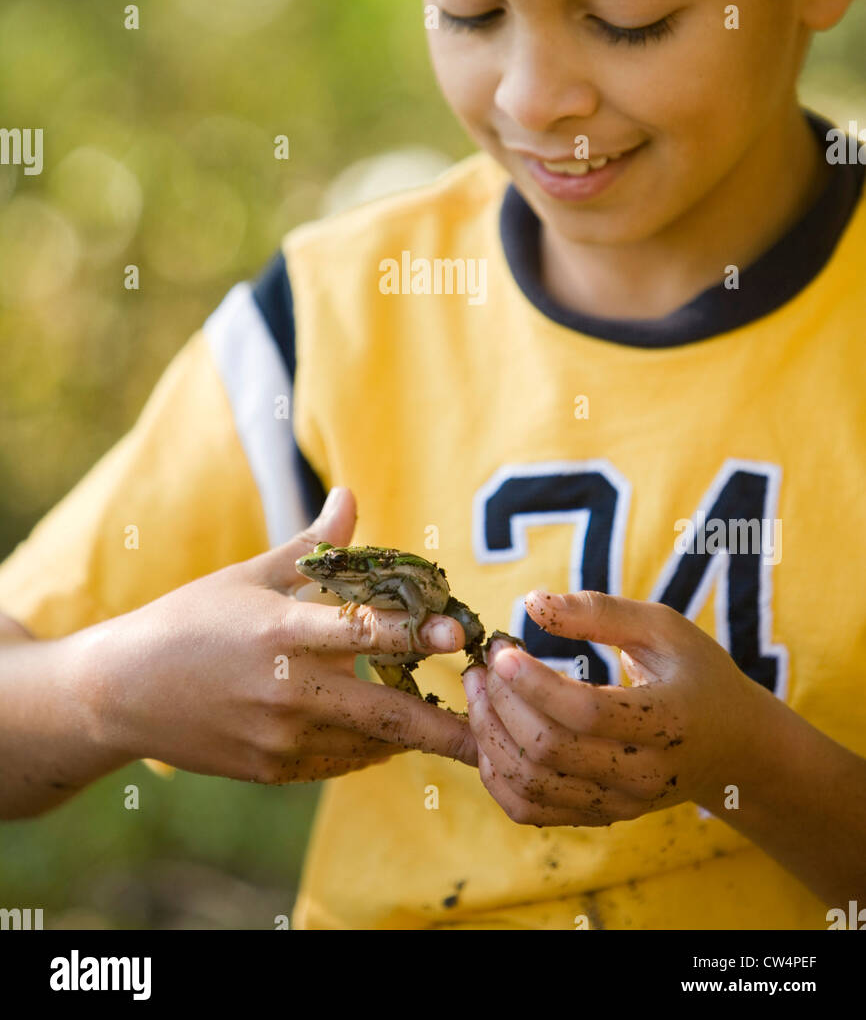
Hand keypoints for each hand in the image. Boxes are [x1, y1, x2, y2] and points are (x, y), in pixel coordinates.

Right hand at [74, 488, 475, 783]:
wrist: (123, 693)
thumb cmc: (191, 620)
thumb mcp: (250, 576)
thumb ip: (313, 546)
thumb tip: (353, 495)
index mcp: (281, 633)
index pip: (362, 633)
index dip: (413, 633)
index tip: (456, 633)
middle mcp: (285, 692)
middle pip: (382, 714)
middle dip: (443, 726)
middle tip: (495, 729)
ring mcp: (278, 739)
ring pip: (367, 745)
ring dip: (410, 736)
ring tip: (458, 728)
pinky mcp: (272, 770)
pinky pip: (339, 763)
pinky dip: (369, 749)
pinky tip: (392, 734)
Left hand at [462, 589, 764, 825]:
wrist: (734, 747)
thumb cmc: (695, 674)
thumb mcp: (663, 627)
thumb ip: (599, 611)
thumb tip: (532, 602)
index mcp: (668, 721)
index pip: (585, 712)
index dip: (532, 682)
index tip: (502, 649)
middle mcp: (645, 774)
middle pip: (549, 751)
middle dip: (501, 703)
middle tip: (484, 664)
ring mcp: (621, 803)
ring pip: (532, 786)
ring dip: (489, 737)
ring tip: (477, 691)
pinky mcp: (600, 817)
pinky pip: (532, 811)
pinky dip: (497, 776)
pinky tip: (488, 733)